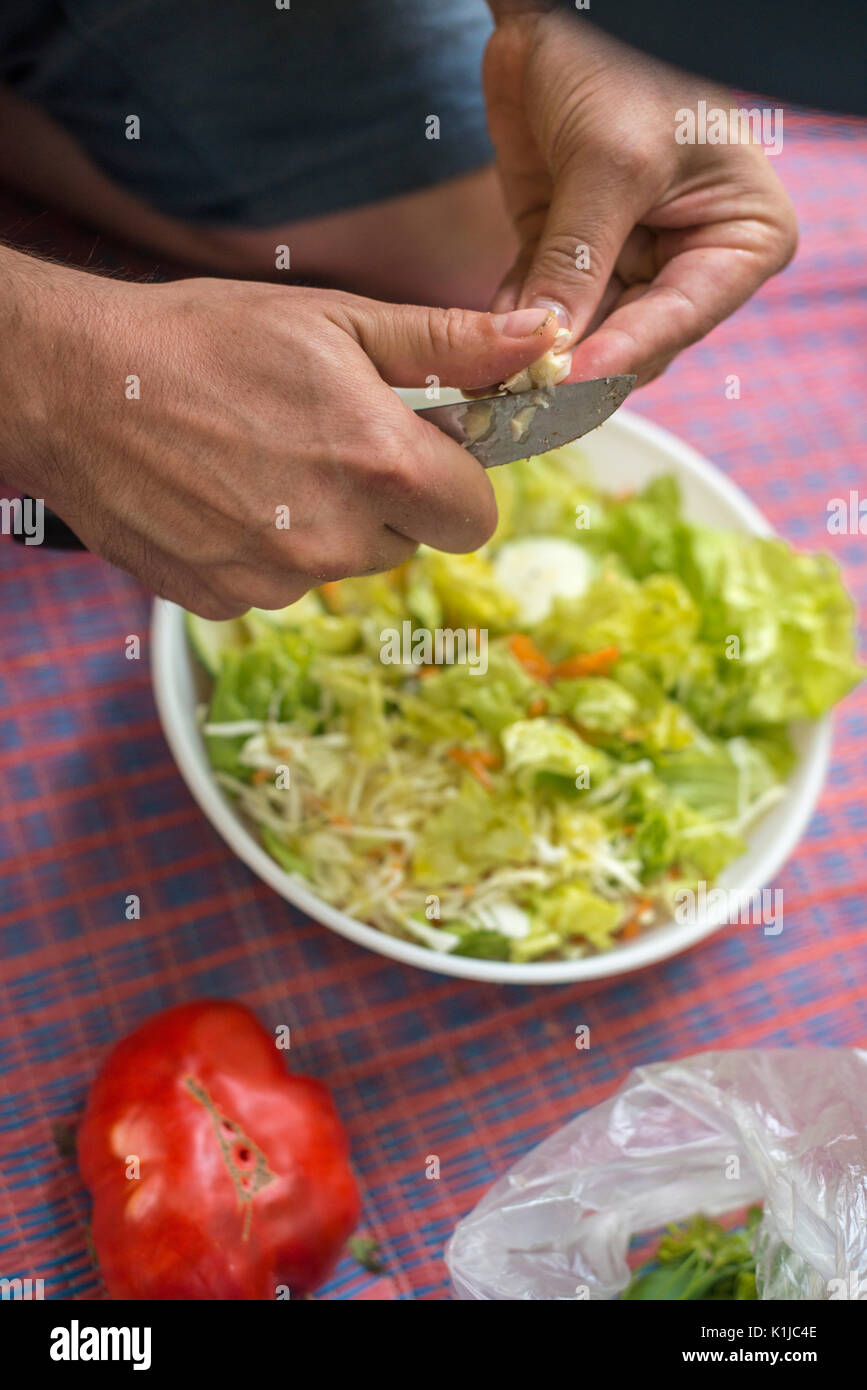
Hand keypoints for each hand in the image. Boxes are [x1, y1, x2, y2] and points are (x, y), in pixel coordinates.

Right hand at [0, 251, 558, 615]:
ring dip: (323, 526)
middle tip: (324, 442)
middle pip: (407, 544)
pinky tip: (224, 496)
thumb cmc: (205, 339)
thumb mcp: (337, 320)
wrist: (75, 386)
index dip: (454, 483)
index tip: (420, 451)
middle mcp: (339, 540)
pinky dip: (264, 551)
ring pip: (341, 566)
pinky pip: (277, 586)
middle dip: (385, 501)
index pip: (474, 518)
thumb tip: (540, 341)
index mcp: (384, 468)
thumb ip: (449, 342)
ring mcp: (278, 582)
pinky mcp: (225, 602)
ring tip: (263, 461)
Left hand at [483, 10, 797, 382]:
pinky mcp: (564, 253)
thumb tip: (549, 350)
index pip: (677, 319)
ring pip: (581, 336)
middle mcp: (687, 261)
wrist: (561, 10)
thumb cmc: (623, 62)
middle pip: (630, 342)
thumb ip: (580, 261)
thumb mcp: (609, 164)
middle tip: (525, 399)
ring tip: (494, 387)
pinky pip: (539, 307)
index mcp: (739, 241)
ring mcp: (623, 261)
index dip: (620, 357)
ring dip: (535, 358)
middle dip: (575, 367)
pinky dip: (509, 327)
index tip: (569, 387)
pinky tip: (481, 349)